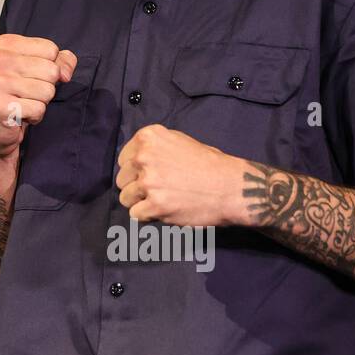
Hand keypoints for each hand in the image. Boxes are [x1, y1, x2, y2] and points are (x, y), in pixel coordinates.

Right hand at [0, 34, 76, 162]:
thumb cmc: (17, 95)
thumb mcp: (39, 70)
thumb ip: (60, 61)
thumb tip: (65, 72)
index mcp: (5, 45)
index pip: (50, 49)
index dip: (51, 66)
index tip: (32, 76)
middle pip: (51, 70)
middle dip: (46, 86)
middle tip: (27, 92)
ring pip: (47, 90)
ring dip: (41, 102)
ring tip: (23, 103)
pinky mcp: (0, 105)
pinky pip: (39, 108)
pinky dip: (34, 115)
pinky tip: (19, 114)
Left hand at [116, 124, 246, 225]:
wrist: (232, 187)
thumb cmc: (209, 164)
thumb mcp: (178, 141)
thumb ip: (154, 148)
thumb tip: (133, 159)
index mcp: (148, 137)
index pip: (123, 159)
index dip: (135, 171)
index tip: (150, 175)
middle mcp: (143, 157)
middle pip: (122, 179)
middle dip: (136, 187)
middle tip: (159, 190)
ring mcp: (148, 182)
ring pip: (125, 198)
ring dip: (141, 203)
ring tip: (163, 200)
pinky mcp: (155, 205)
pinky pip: (136, 215)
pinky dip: (149, 216)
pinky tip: (166, 210)